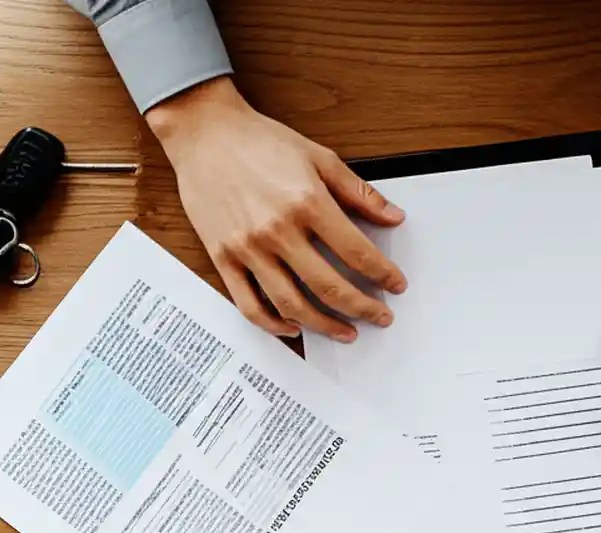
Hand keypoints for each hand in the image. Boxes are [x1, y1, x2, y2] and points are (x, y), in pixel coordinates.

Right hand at [146, 77, 406, 341]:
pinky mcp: (223, 257)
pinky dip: (273, 324)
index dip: (383, 274)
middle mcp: (277, 230)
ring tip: (345, 331)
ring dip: (324, 325)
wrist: (205, 133)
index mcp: (307, 202)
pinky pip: (249, 304)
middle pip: (329, 286)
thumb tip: (394, 217)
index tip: (395, 285)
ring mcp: (248, 248)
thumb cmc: (260, 141)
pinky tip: (293, 327)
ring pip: (291, 304)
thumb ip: (359, 192)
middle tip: (380, 317)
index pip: (356, 252)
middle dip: (362, 308)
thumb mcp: (319, 157)